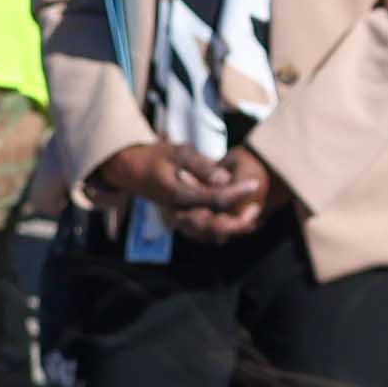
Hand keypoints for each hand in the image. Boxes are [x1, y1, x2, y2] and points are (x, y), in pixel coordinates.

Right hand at [131, 142, 275, 240]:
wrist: (131, 170)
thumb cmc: (156, 156)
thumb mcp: (179, 152)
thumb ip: (202, 166)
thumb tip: (225, 179)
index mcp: (178, 195)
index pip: (215, 198)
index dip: (238, 192)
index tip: (256, 183)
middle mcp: (178, 213)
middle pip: (215, 226)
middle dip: (239, 221)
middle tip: (256, 209)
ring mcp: (179, 221)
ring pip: (211, 234)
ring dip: (233, 228)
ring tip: (252, 216)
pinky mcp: (182, 223)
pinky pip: (206, 233)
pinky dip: (224, 229)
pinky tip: (240, 220)